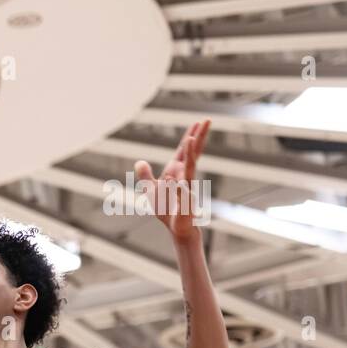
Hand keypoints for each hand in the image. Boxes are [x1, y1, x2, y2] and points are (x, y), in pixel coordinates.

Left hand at [134, 119, 210, 242]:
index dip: (190, 136)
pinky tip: (178, 181)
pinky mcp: (186, 202)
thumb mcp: (151, 191)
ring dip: (189, 154)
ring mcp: (187, 188)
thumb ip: (146, 176)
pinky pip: (182, 193)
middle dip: (199, 137)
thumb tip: (139, 162)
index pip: (184, 151)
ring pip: (189, 168)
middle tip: (207, 120)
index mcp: (177, 172)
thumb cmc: (167, 209)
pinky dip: (179, 187)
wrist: (177, 228)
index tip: (198, 122)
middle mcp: (184, 177)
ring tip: (190, 139)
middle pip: (193, 154)